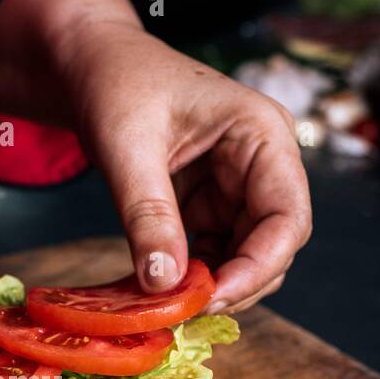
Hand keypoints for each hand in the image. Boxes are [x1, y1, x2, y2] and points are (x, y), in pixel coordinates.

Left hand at [62, 25, 311, 311]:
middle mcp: (263, 164)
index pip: (287, 216)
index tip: (214, 299)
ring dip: (212, 287)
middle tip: (185, 313)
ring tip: (167, 305)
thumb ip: (148, 214)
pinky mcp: (211, 207)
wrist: (92, 65)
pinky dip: (190, 278)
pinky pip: (214, 255)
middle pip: (273, 245)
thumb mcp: (127, 146)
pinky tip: (159, 291)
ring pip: (245, 258)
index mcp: (262, 134)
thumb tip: (163, 284)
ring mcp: (239, 188)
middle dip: (236, 284)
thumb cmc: (116, 82)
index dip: (259, 266)